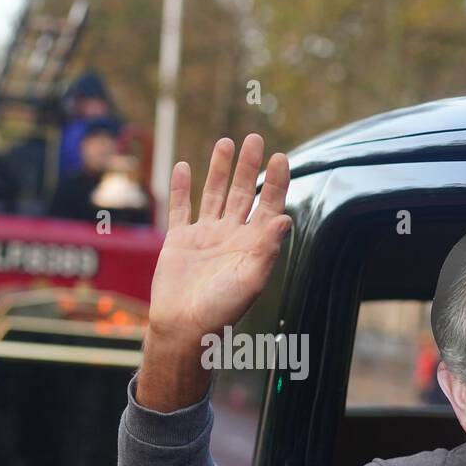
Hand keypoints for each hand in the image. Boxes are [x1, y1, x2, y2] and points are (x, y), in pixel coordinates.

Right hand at [136, 134, 291, 411]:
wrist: (183, 328)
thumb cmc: (220, 310)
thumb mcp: (251, 280)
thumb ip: (267, 249)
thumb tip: (285, 219)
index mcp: (252, 245)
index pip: (268, 205)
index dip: (276, 182)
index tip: (280, 157)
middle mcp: (231, 236)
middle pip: (243, 193)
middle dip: (250, 166)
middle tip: (255, 138)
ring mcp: (205, 236)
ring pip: (214, 194)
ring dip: (220, 169)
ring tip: (226, 143)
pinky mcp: (180, 240)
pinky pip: (182, 208)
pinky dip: (182, 188)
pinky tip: (185, 167)